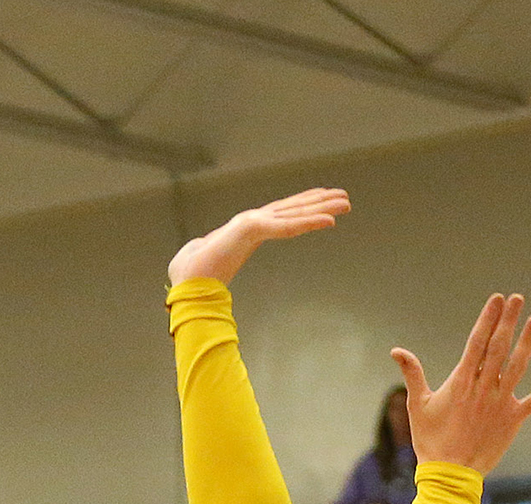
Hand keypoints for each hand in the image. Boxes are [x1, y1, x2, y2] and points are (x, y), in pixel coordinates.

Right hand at [166, 188, 349, 286]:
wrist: (185, 280)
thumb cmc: (194, 275)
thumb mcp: (215, 266)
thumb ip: (221, 265)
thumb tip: (217, 279)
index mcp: (245, 230)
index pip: (280, 213)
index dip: (301, 205)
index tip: (321, 201)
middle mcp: (251, 221)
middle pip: (292, 208)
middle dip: (319, 202)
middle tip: (345, 196)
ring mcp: (250, 223)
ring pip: (294, 212)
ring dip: (322, 207)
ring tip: (345, 201)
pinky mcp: (250, 229)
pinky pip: (287, 226)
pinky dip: (309, 223)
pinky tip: (329, 222)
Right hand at [394, 294, 530, 474]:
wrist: (450, 472)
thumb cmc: (430, 439)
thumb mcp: (417, 404)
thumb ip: (412, 374)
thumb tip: (396, 351)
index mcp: (461, 381)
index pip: (477, 342)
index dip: (488, 319)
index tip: (497, 300)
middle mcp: (484, 388)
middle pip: (499, 347)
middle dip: (508, 321)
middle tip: (517, 299)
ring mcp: (501, 403)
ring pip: (518, 367)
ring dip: (527, 343)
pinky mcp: (513, 420)